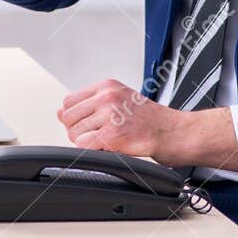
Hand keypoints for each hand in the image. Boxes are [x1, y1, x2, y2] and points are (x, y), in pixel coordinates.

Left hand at [56, 78, 237, 171]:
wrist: (176, 132)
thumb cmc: (152, 121)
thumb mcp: (120, 102)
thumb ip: (90, 106)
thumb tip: (60, 113)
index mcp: (107, 86)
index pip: (69, 101)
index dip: (75, 118)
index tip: (89, 125)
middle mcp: (107, 96)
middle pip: (68, 118)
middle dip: (77, 132)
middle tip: (98, 137)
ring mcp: (110, 115)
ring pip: (74, 133)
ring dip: (86, 143)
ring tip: (107, 143)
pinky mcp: (113, 135)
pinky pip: (84, 145)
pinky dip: (92, 151)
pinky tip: (109, 149)